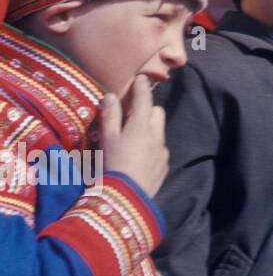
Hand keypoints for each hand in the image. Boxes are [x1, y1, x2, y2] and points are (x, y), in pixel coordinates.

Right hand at [99, 75, 169, 197]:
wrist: (126, 197)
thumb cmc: (112, 164)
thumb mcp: (106, 139)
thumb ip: (110, 116)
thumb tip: (112, 96)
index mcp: (141, 125)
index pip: (144, 99)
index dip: (142, 87)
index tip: (141, 78)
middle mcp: (157, 135)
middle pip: (157, 112)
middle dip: (146, 110)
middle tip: (129, 117)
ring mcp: (162, 151)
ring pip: (159, 131)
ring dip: (149, 130)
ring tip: (131, 140)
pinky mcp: (164, 165)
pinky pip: (159, 149)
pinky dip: (150, 148)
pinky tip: (137, 158)